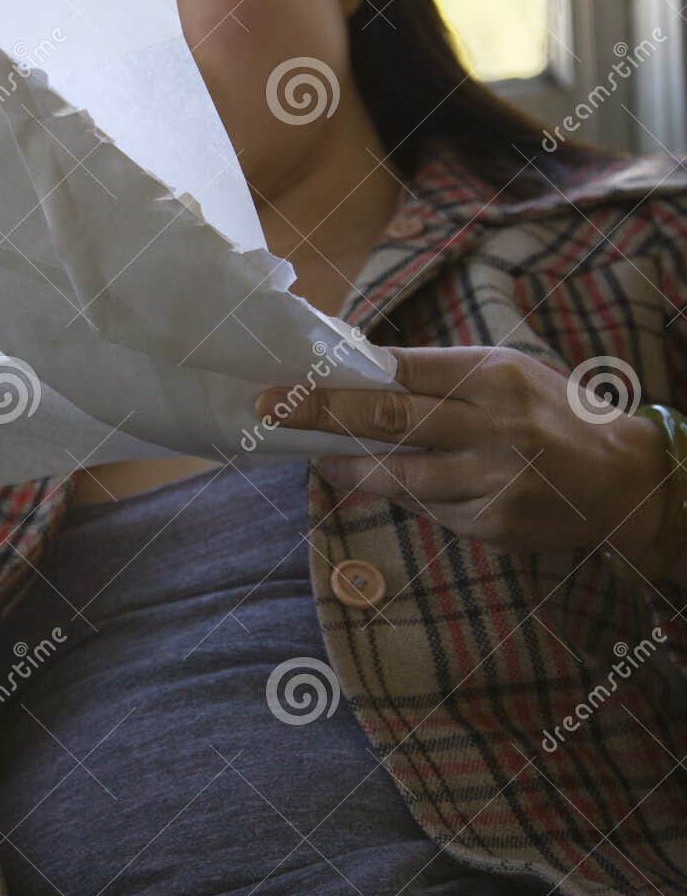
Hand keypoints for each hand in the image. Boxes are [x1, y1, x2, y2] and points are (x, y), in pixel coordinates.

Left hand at [256, 345, 666, 561]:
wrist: (623, 479)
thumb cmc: (551, 414)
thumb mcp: (507, 373)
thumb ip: (442, 376)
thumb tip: (364, 376)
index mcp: (493, 376)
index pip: (401, 371)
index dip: (342, 376)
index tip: (296, 376)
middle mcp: (492, 426)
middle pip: (389, 419)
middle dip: (322, 414)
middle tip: (272, 408)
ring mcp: (492, 480)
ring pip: (399, 476)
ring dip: (349, 467)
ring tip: (316, 459)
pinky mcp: (493, 524)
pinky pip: (429, 510)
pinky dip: (399, 496)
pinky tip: (373, 486)